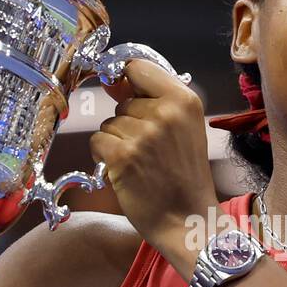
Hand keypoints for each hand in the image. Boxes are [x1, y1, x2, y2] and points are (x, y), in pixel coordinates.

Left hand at [90, 59, 215, 255]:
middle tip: (151, 152)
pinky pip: (97, 141)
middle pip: (122, 103)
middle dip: (128, 125)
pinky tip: (125, 171)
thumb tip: (112, 80)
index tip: (124, 94)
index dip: (125, 80)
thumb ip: (150, 100)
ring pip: (109, 124)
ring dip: (117, 143)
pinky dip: (104, 157)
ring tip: (142, 165)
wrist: (188, 220)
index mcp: (185, 100)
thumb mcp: (182, 130)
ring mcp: (144, 134)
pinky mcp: (123, 156)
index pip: (139, 67)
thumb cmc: (184, 177)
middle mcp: (166, 112)